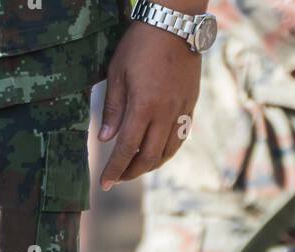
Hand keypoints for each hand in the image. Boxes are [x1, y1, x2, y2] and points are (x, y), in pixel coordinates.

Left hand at [99, 23, 200, 188]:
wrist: (175, 24)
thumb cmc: (140, 44)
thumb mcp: (117, 72)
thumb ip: (113, 109)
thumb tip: (106, 139)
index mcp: (143, 107)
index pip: (126, 149)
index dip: (114, 170)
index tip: (104, 183)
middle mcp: (164, 115)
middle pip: (148, 158)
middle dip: (131, 173)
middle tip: (118, 177)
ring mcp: (180, 112)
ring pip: (166, 153)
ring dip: (149, 166)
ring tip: (135, 167)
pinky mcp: (190, 107)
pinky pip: (179, 140)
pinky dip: (165, 153)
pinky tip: (155, 153)